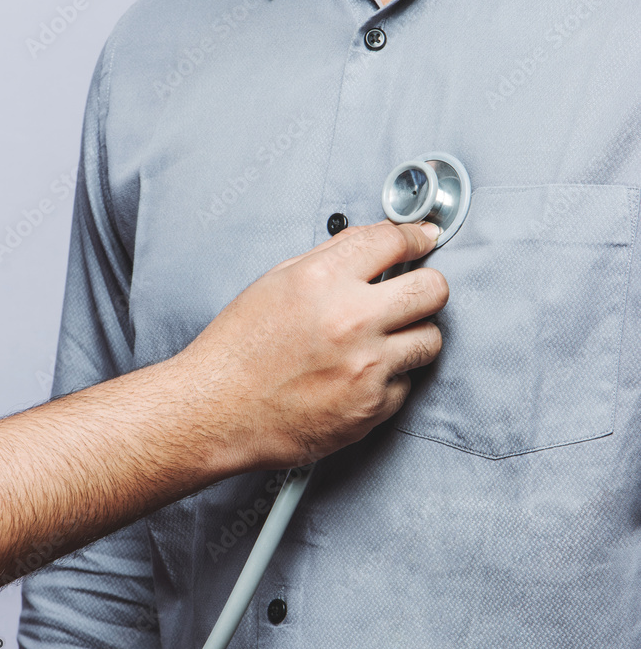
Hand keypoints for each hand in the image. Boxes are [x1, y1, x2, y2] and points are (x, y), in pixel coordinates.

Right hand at [175, 219, 448, 470]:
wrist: (215, 412)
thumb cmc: (238, 350)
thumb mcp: (276, 282)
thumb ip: (331, 258)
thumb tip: (375, 241)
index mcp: (323, 280)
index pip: (395, 241)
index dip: (416, 236)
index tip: (424, 240)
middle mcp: (350, 320)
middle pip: (433, 289)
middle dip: (426, 287)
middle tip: (413, 293)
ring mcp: (366, 367)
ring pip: (431, 340)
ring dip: (412, 336)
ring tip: (381, 341)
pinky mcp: (371, 407)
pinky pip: (406, 384)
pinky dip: (388, 380)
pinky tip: (356, 377)